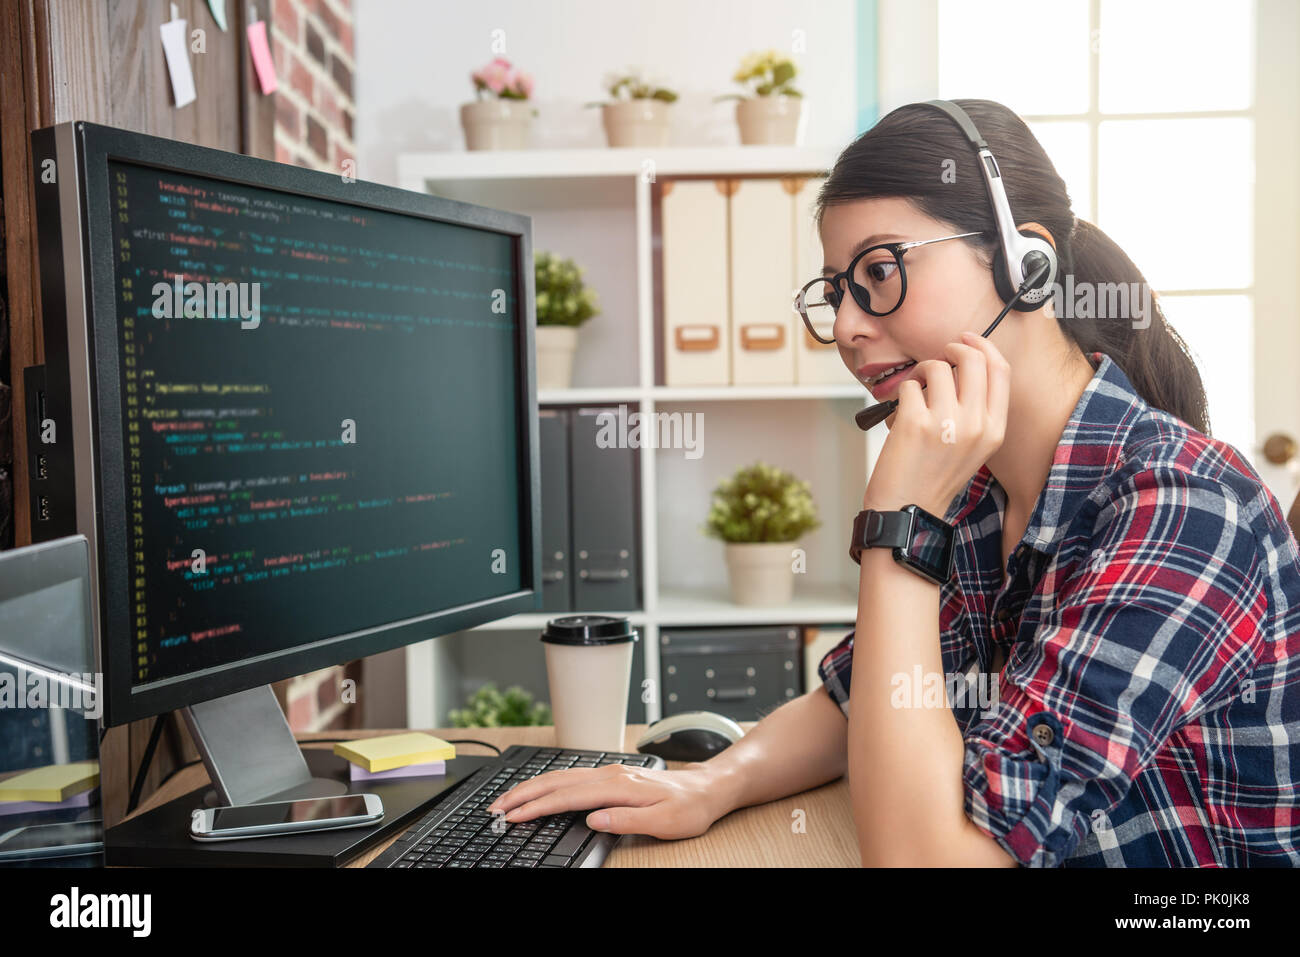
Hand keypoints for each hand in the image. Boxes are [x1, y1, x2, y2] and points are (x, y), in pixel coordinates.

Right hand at [486, 762, 729, 840]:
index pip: (567, 797)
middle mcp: (610, 774)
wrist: (709, 788)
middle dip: (522, 794)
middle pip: (556, 781)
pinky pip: (572, 777)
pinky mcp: (612, 775)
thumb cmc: (690, 807)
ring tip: (508, 799)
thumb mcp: (663, 822)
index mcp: (618, 786)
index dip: (537, 808)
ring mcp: (609, 772)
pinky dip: (549, 783)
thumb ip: (626, 820)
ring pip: (561, 776)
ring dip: (531, 787)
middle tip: (496, 808)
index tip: (513, 817)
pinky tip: (540, 790)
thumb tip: (593, 819)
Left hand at [864, 331, 1008, 514]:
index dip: (983, 346)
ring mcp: (946, 423)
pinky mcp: (915, 422)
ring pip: (937, 367)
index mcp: (995, 430)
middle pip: (973, 359)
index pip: (1001, 370)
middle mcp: (976, 425)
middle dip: (951, 349)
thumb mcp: (973, 447)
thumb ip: (976, 410)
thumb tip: (963, 365)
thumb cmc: (934, 478)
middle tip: (938, 358)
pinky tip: (900, 412)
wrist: (907, 510)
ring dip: (922, 372)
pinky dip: (902, 393)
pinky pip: (909, 386)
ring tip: (915, 391)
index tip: (967, 339)